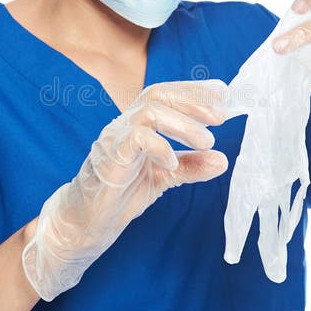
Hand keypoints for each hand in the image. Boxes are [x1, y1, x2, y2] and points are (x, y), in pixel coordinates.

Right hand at [22, 79, 228, 300]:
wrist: (87, 221)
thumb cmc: (121, 194)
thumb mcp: (165, 177)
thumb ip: (191, 166)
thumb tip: (222, 159)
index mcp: (139, 123)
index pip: (166, 94)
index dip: (194, 89)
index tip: (222, 93)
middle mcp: (126, 123)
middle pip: (158, 94)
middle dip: (192, 100)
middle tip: (220, 117)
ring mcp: (115, 137)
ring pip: (149, 112)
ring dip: (183, 123)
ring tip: (207, 141)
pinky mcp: (110, 157)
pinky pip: (135, 139)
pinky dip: (159, 146)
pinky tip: (172, 161)